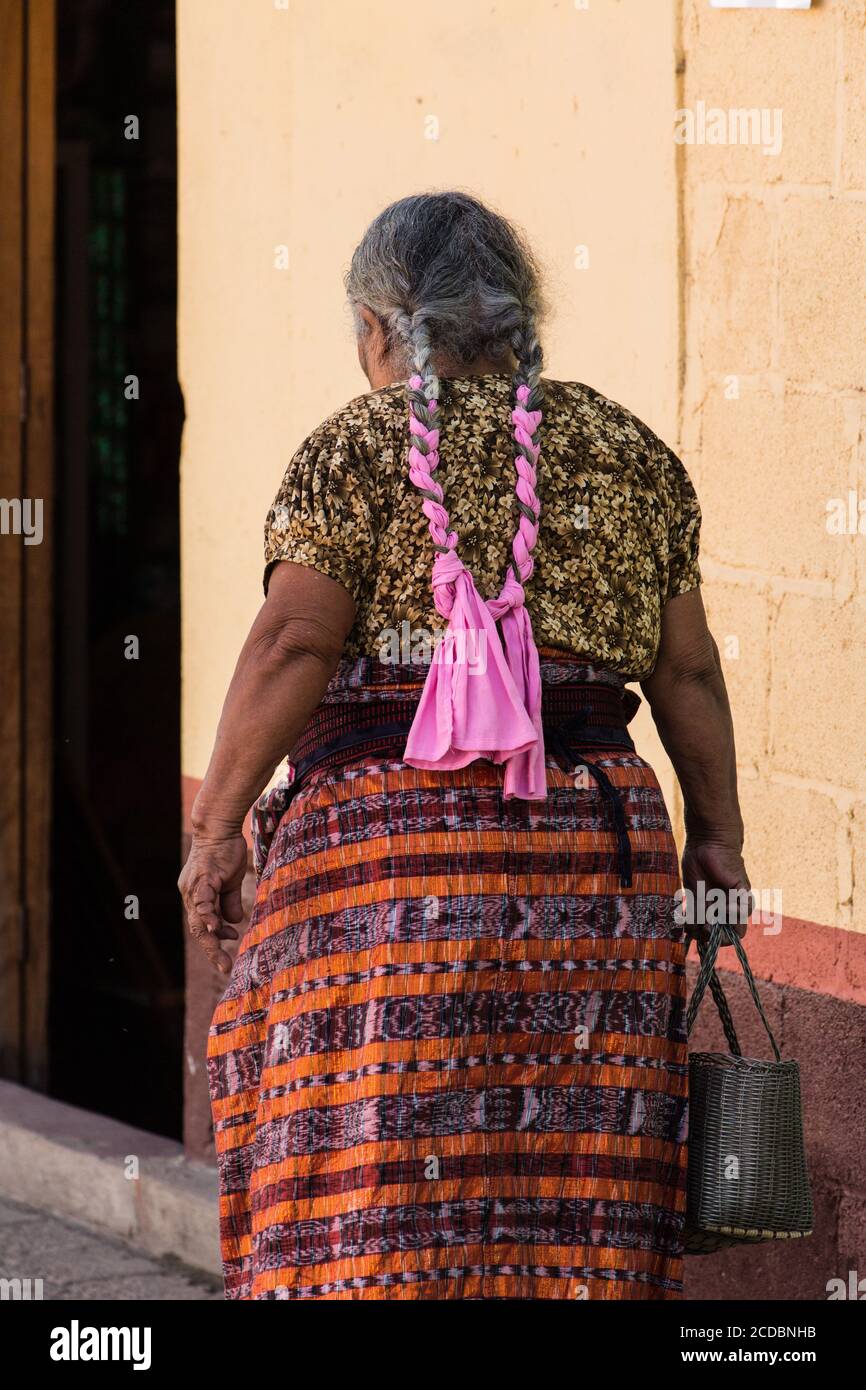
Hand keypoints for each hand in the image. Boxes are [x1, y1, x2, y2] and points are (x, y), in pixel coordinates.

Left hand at [178, 832, 248, 972]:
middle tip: (224, 966)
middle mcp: (190, 894)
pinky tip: (214, 929)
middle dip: (211, 950)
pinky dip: (207, 916)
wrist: (220, 827)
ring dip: (210, 939)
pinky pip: (203, 902)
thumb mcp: (230, 882)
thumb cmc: (225, 851)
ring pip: (198, 920)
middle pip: (197, 929)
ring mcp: (193, 887)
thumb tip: (233, 922)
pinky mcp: (202, 879)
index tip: (226, 959)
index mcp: (196, 896)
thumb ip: (229, 903)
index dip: (213, 943)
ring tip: (222, 955)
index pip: (201, 926)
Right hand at [681, 836, 751, 944]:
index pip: (715, 934)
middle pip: (730, 936)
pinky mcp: (743, 890)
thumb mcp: (694, 890)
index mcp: (714, 908)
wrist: (708, 839)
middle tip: (705, 929)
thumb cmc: (699, 861)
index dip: (707, 940)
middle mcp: (727, 907)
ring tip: (711, 912)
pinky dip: (733, 910)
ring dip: (722, 925)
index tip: (695, 933)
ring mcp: (736, 900)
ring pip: (739, 929)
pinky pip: (744, 909)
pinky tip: (723, 902)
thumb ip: (698, 911)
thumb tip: (701, 932)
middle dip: (716, 938)